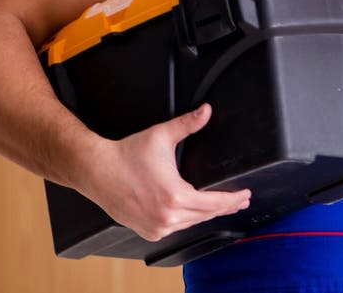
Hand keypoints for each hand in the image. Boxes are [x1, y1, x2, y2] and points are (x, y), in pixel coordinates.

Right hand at [79, 104, 250, 241]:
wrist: (97, 171)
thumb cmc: (127, 154)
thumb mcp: (161, 135)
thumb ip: (188, 123)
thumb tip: (206, 111)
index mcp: (175, 196)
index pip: (214, 202)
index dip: (233, 199)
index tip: (245, 194)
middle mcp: (167, 217)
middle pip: (206, 215)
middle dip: (226, 207)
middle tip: (241, 200)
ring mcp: (157, 228)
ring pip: (192, 223)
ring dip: (207, 214)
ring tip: (222, 206)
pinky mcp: (148, 231)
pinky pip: (176, 228)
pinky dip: (188, 220)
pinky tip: (196, 214)